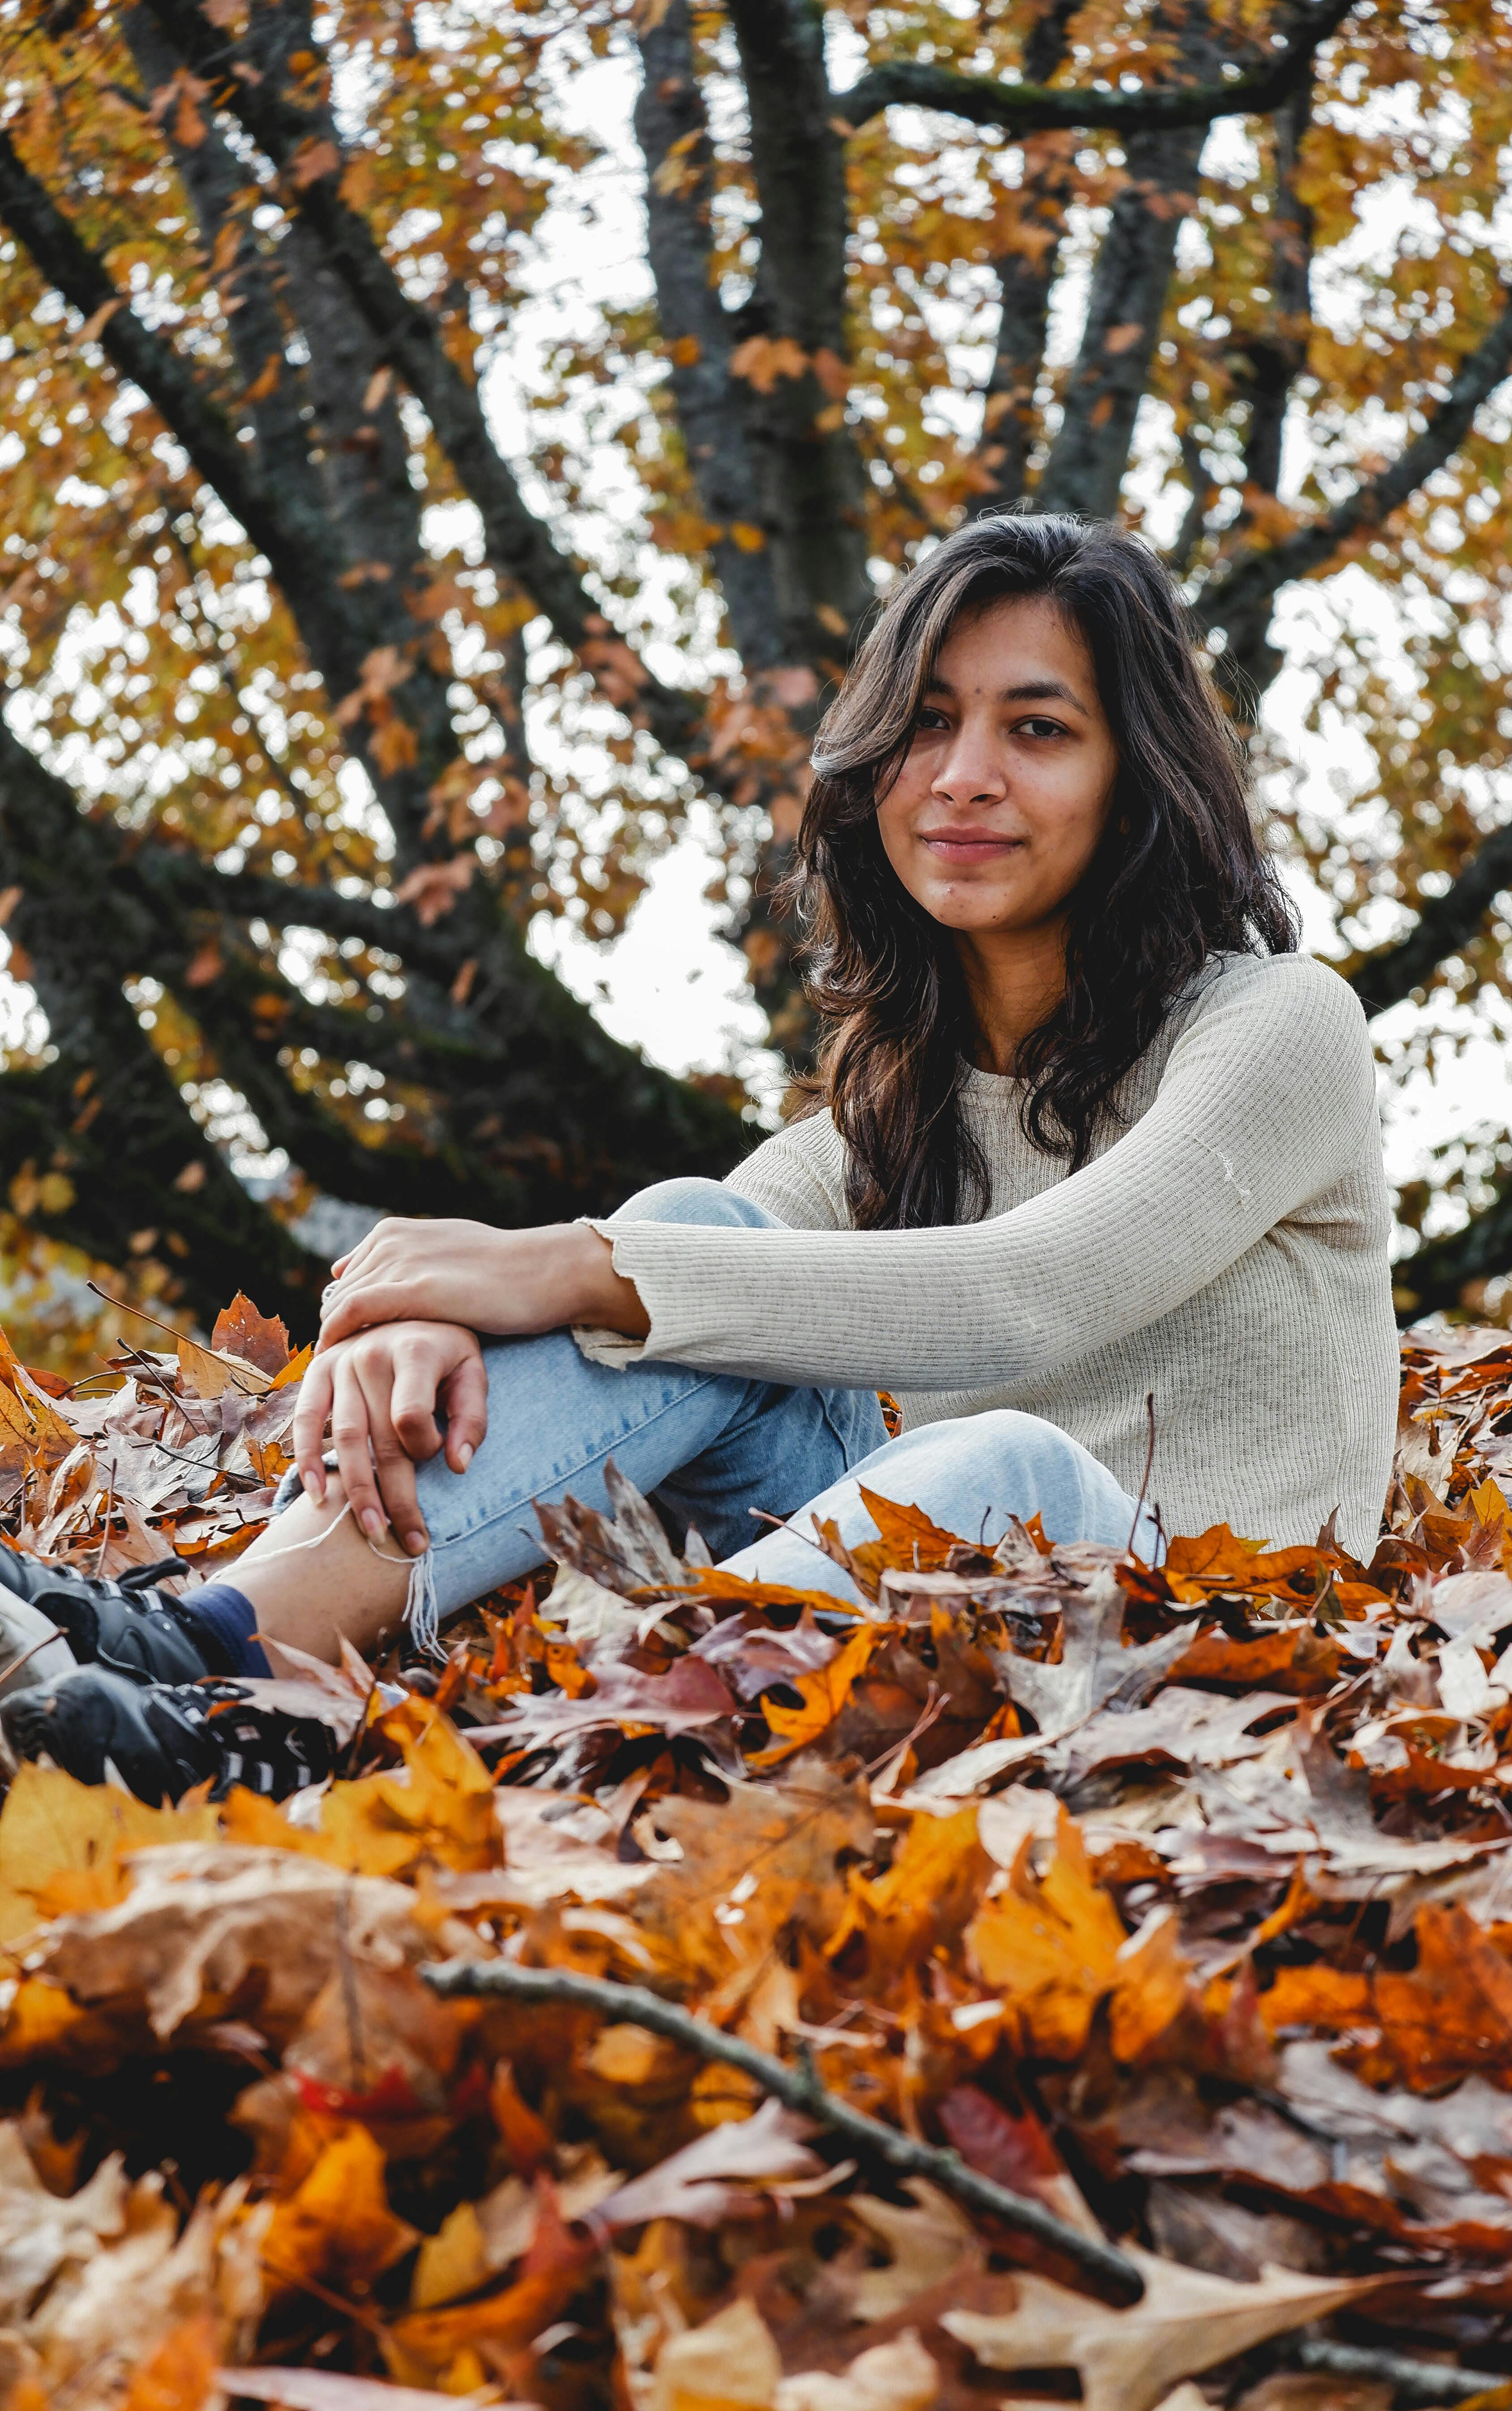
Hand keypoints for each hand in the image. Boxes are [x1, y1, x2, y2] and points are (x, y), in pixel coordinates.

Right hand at [292, 1319, 486, 1554]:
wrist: (409, 1305)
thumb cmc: (447, 1349)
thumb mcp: (473, 1372)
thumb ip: (472, 1417)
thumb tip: (459, 1466)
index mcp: (415, 1350)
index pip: (412, 1415)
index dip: (426, 1446)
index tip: (440, 1458)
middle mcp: (372, 1354)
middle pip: (381, 1438)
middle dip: (395, 1495)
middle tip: (408, 1541)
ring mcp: (341, 1362)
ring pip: (346, 1437)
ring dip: (357, 1490)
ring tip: (373, 1531)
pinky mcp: (319, 1370)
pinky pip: (307, 1419)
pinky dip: (309, 1458)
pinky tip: (318, 1495)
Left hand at [316, 1216, 647, 1349]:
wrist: (544, 1271)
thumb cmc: (504, 1269)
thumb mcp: (446, 1251)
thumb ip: (404, 1260)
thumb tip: (350, 1269)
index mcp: (395, 1231)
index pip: (347, 1278)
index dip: (343, 1314)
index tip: (346, 1346)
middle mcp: (390, 1241)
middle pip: (340, 1293)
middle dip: (335, 1330)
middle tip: (336, 1368)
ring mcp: (400, 1262)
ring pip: (341, 1304)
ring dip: (335, 1339)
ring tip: (338, 1374)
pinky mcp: (413, 1289)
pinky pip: (353, 1312)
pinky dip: (338, 1336)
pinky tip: (338, 1360)